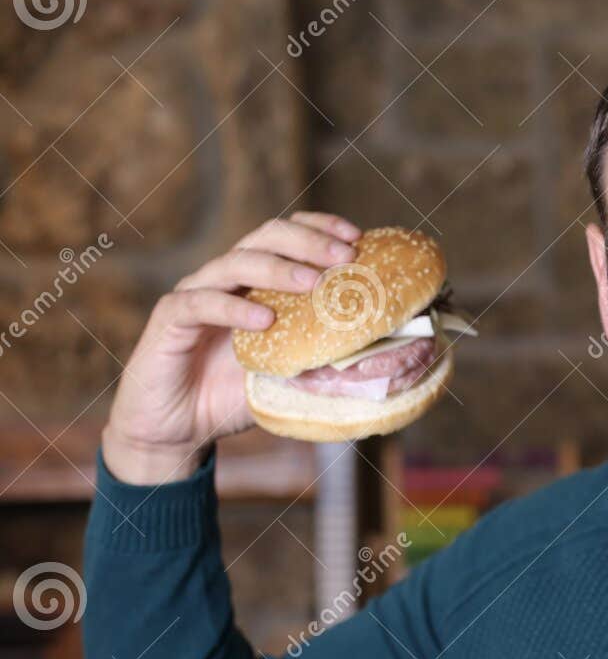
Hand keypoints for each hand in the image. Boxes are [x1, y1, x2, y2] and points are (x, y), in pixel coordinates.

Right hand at [102, 212, 362, 484]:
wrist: (178, 429)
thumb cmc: (234, 396)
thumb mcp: (290, 376)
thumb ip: (327, 360)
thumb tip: (387, 357)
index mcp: (255, 283)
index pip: (287, 236)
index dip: (319, 228)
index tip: (357, 237)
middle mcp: (226, 279)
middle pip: (266, 237)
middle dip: (308, 242)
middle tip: (344, 256)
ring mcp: (196, 295)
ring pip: (235, 263)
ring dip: (278, 268)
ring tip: (312, 282)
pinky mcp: (169, 320)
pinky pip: (200, 304)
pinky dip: (233, 308)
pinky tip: (263, 319)